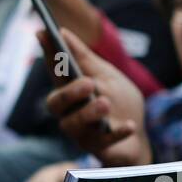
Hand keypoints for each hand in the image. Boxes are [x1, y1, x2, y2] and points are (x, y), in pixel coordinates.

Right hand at [41, 27, 148, 165]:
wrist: (138, 137)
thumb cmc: (120, 102)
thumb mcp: (108, 75)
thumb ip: (86, 58)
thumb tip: (63, 32)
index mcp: (70, 89)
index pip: (54, 70)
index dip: (47, 53)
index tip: (43, 33)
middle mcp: (69, 111)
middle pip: (56, 103)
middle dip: (69, 92)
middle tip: (88, 83)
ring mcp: (80, 132)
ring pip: (72, 125)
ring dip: (88, 114)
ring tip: (105, 103)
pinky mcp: (97, 148)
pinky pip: (102, 142)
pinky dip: (116, 133)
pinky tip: (129, 126)